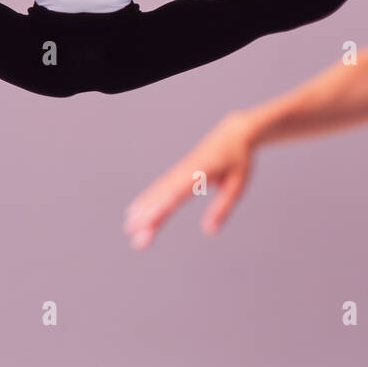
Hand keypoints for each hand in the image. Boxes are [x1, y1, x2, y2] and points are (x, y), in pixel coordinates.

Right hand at [123, 112, 257, 249]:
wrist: (233, 133)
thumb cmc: (238, 159)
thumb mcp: (237, 184)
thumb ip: (223, 207)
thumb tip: (209, 231)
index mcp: (202, 171)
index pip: (177, 192)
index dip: (160, 206)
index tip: (146, 220)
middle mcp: (186, 170)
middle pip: (163, 193)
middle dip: (147, 213)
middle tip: (132, 233)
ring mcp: (180, 170)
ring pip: (159, 190)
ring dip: (144, 207)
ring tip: (129, 227)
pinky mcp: (179, 171)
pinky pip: (161, 186)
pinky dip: (148, 198)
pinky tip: (136, 210)